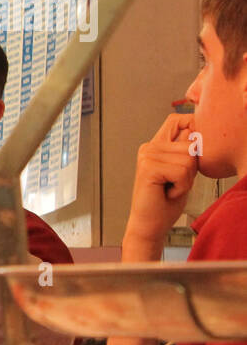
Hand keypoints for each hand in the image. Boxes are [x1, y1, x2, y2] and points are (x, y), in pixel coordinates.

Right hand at [122, 113, 197, 251]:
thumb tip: (198, 135)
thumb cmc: (166, 201)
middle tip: (176, 182)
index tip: (193, 151)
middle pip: (192, 143)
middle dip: (193, 167)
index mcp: (156, 145)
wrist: (150, 224)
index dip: (194, 128)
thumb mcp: (183, 171)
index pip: (179, 120)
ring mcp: (147, 156)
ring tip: (171, 188)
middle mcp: (149, 147)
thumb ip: (188, 152)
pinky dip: (181, 186)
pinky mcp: (148, 167)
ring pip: (189, 159)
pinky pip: (182, 171)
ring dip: (187, 179)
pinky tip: (167, 192)